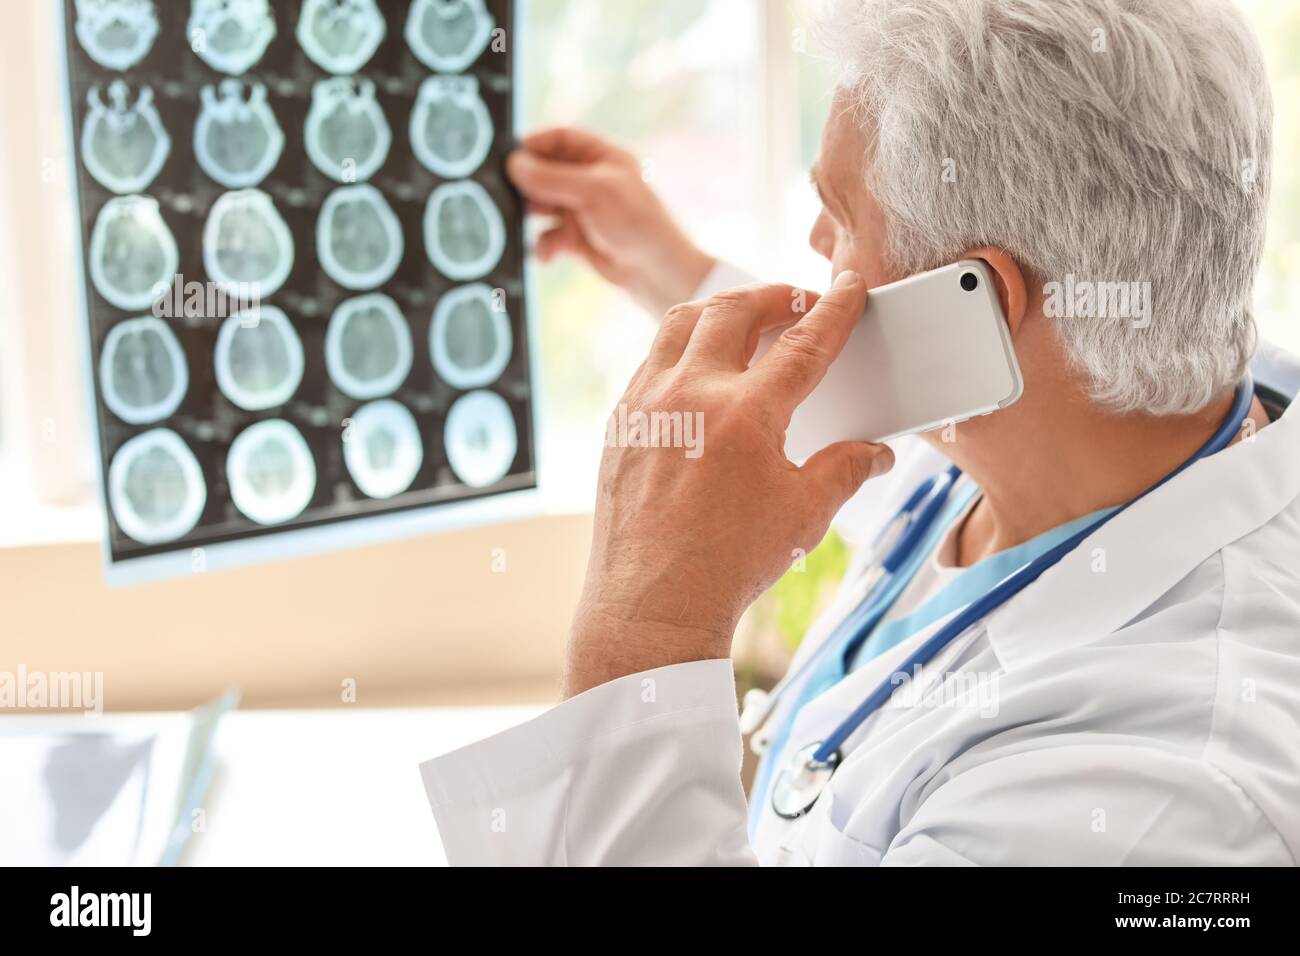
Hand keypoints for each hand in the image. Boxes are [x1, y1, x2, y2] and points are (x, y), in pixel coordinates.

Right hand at [507, 127, 716, 315]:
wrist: (658, 273)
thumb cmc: (638, 223)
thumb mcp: (594, 191)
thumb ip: (552, 178)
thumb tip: (514, 165)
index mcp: (602, 157)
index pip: (559, 139)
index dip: (533, 145)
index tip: (509, 158)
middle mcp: (591, 180)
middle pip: (545, 172)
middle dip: (528, 186)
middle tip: (508, 195)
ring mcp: (584, 210)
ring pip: (543, 206)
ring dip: (532, 218)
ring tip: (522, 225)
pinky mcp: (579, 239)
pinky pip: (550, 236)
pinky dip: (545, 245)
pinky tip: (547, 254)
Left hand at [564, 272, 895, 696]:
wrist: (653, 603)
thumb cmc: (728, 564)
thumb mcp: (803, 515)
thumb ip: (844, 470)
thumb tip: (875, 454)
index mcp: (745, 413)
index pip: (803, 343)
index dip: (834, 310)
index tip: (849, 286)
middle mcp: (690, 395)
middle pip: (735, 310)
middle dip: (774, 296)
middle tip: (797, 302)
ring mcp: (647, 405)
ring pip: (680, 323)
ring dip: (719, 311)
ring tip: (744, 321)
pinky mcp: (621, 424)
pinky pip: (650, 362)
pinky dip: (680, 351)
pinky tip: (698, 371)